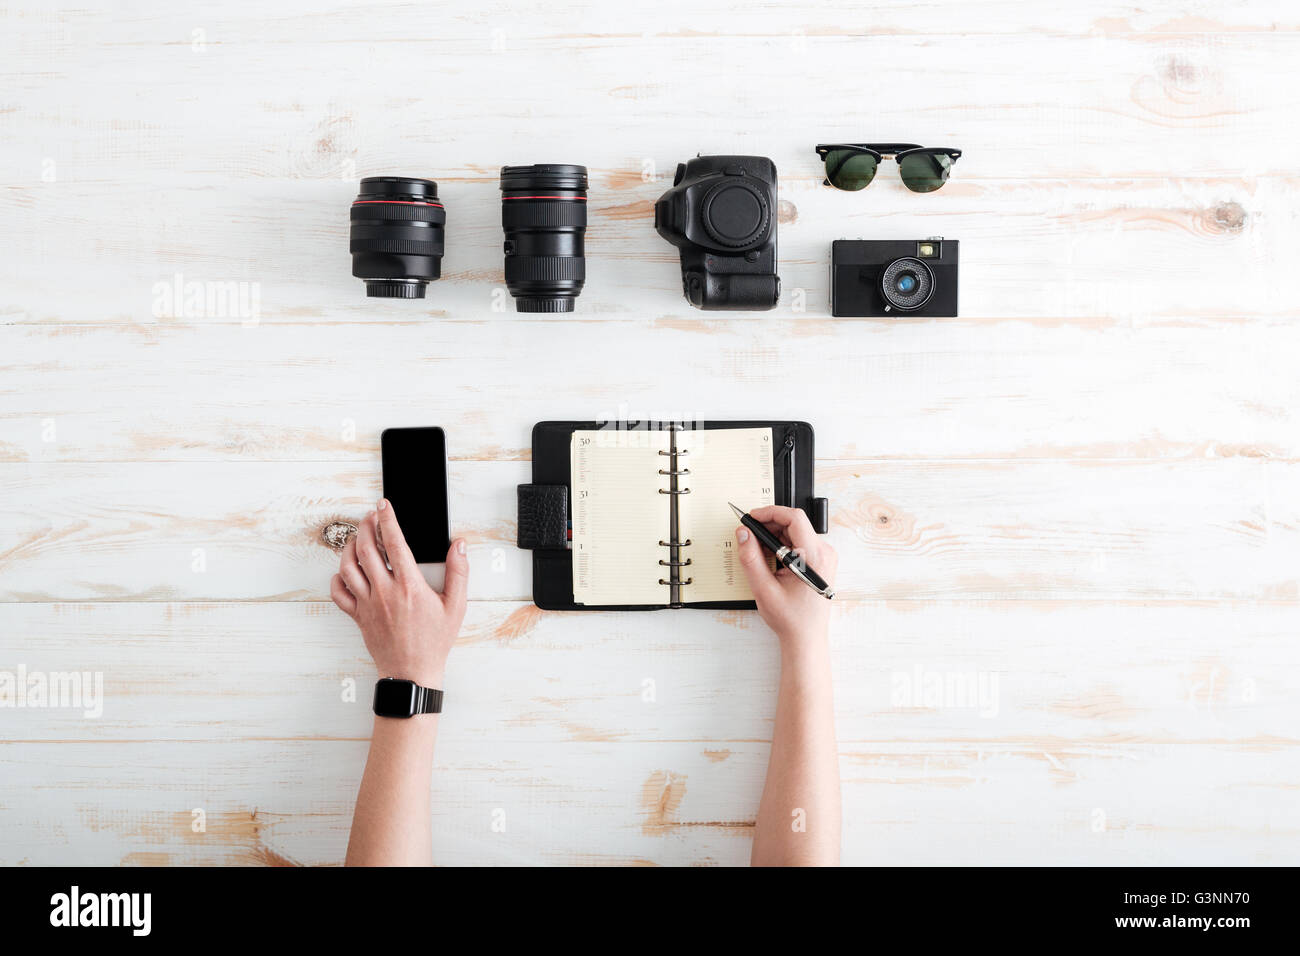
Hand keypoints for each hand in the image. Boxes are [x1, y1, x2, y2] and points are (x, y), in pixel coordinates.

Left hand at [330, 499, 468, 687]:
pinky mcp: (358, 616)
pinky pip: (339, 593)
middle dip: (365, 526)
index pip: (393, 542)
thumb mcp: (456, 606)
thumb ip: (459, 573)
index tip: (384, 505)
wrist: (412, 672)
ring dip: (349, 547)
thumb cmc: (434, 642)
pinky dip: (338, 578)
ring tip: (357, 538)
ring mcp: (368, 604)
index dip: (387, 519)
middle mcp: (384, 591)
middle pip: (365, 549)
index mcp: (409, 585)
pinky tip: (345, 571)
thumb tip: (459, 546)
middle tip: (369, 517)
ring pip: (348, 567)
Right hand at [735, 505, 837, 646]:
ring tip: (758, 549)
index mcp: (814, 557)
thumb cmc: (791, 618)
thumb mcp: (763, 588)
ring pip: (796, 533)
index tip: (753, 517)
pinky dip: (783, 544)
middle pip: (795, 524)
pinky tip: (770, 557)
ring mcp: (824, 557)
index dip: (771, 512)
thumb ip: (751, 558)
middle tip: (749, 535)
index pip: (794, 518)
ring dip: (775, 535)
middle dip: (770, 525)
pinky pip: (800, 543)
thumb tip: (743, 534)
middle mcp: (824, 553)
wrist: (806, 638)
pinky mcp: (820, 562)